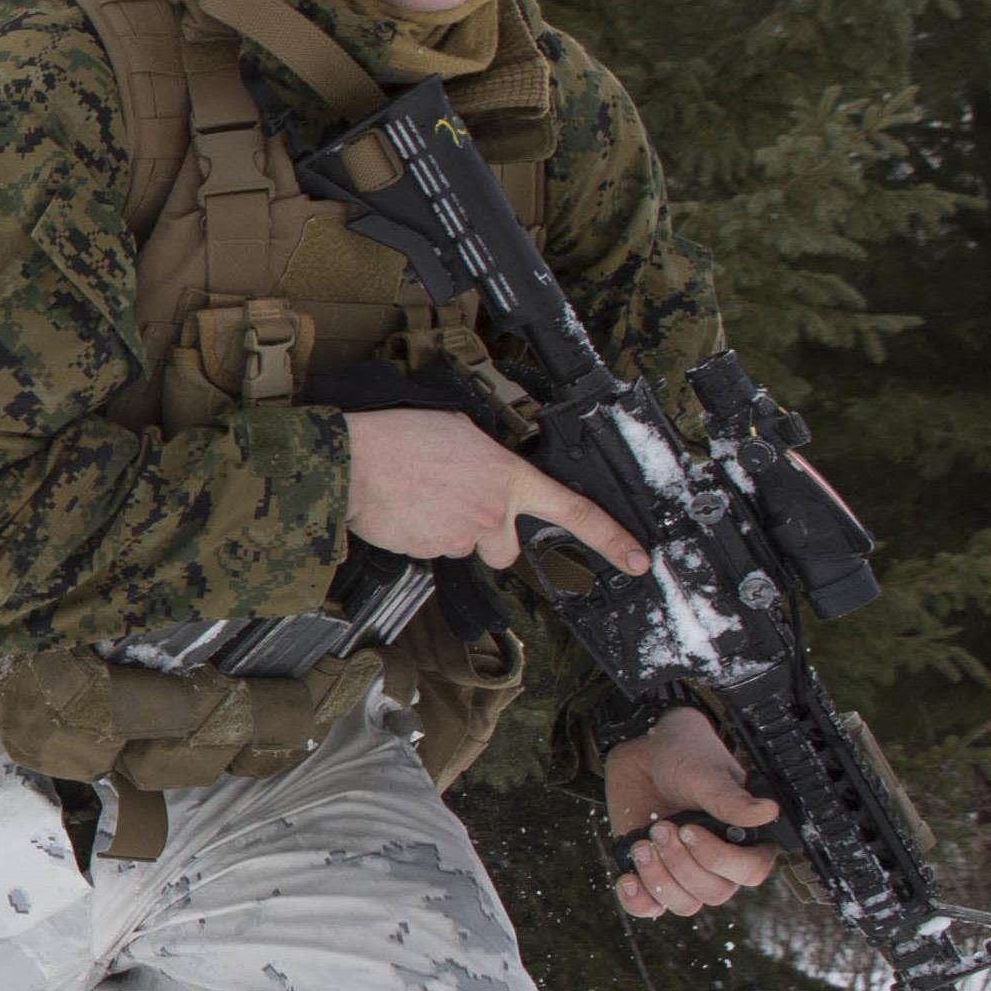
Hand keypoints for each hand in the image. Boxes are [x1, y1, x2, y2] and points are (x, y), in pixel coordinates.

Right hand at [343, 408, 645, 573]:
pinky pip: (432, 552)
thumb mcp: (463, 430)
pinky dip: (421, 536)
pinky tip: (403, 509)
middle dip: (488, 539)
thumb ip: (492, 460)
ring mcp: (460, 538)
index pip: (575, 512)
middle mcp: (492, 513)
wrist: (353, 459)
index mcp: (510, 478)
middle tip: (457, 509)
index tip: (636, 559)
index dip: (612, 539)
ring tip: (419, 499)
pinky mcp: (428, 554)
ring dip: (448, 532)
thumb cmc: (401, 435)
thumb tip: (491, 474)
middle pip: (504, 550)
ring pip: (463, 548)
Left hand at [604, 706, 781, 919]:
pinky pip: (652, 907)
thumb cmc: (683, 756)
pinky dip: (638, 902)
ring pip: (685, 903)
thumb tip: (767, 812)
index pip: (750, 871)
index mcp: (746, 837)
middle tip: (660, 828)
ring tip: (642, 844)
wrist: (643, 755)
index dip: (720, 859)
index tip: (689, 831)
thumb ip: (729, 798)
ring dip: (660, 880)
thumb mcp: (704, 773)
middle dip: (682, 864)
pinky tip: (626, 879)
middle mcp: (721, 860)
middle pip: (715, 892)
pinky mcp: (654, 874)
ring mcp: (686, 870)